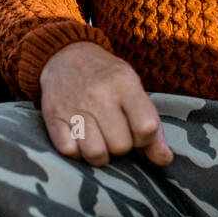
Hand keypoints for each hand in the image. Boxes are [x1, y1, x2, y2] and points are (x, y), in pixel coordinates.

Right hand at [38, 41, 171, 167]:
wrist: (64, 56)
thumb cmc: (106, 77)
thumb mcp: (133, 89)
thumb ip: (150, 124)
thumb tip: (164, 160)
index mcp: (124, 83)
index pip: (147, 129)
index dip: (145, 139)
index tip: (138, 132)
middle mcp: (99, 94)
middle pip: (121, 146)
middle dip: (121, 146)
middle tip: (115, 132)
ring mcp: (74, 107)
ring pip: (95, 154)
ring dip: (100, 154)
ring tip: (99, 139)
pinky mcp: (53, 118)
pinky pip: (70, 152)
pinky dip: (77, 151)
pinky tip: (80, 137)